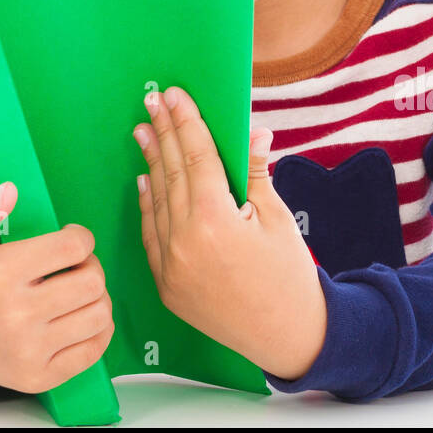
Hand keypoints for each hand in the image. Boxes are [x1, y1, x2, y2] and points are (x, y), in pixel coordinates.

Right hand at [0, 182, 114, 393]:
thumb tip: (9, 190)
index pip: (72, 248)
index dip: (80, 237)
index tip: (70, 238)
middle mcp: (15, 316)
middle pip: (92, 282)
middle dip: (91, 266)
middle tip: (76, 265)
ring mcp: (28, 352)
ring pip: (99, 315)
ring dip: (97, 297)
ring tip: (78, 289)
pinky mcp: (38, 377)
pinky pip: (93, 350)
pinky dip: (97, 330)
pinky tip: (80, 316)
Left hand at [133, 86, 327, 380]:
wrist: (289, 337)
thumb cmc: (289, 275)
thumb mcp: (277, 216)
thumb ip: (254, 172)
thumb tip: (253, 131)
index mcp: (216, 221)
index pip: (196, 157)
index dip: (186, 122)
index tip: (175, 95)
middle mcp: (186, 243)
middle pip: (172, 173)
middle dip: (163, 133)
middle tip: (153, 101)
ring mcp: (172, 267)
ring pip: (157, 202)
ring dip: (150, 163)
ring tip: (143, 131)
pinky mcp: (167, 286)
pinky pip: (151, 235)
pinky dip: (148, 205)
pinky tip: (144, 179)